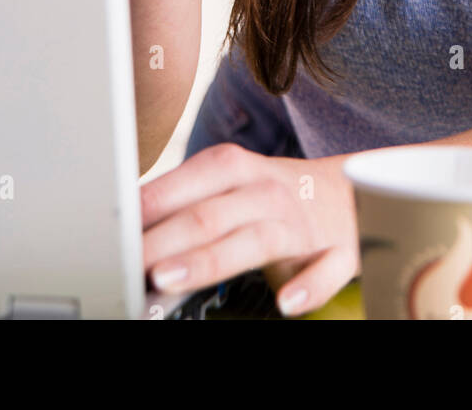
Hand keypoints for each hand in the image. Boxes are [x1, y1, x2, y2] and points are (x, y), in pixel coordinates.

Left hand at [140, 143, 360, 317]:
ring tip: (168, 280)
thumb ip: (187, 203)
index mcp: (237, 169)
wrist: (354, 192)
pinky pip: (327, 271)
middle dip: (165, 240)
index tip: (118, 230)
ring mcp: (303, 224)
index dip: (151, 206)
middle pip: (210, 216)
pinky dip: (308, 287)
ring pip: (255, 241)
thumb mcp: (232, 184)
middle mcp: (268, 192)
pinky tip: (286, 302)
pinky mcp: (339, 253)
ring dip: (210, 260)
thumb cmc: (273, 193)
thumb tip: (129, 226)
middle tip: (129, 265)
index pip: (189, 183)